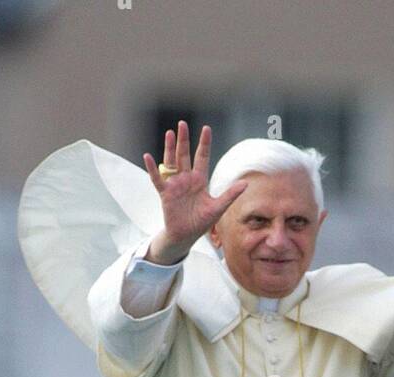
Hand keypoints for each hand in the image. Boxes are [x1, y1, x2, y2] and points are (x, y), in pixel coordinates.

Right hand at [143, 120, 247, 263]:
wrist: (185, 236)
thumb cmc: (201, 222)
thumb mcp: (218, 208)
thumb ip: (230, 195)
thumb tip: (245, 184)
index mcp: (200, 180)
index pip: (202, 157)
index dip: (204, 143)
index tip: (206, 128)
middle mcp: (186, 178)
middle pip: (184, 155)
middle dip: (184, 140)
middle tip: (182, 123)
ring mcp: (175, 184)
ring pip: (171, 162)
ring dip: (170, 148)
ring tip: (169, 133)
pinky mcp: (165, 193)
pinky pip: (157, 179)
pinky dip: (153, 169)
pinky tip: (147, 157)